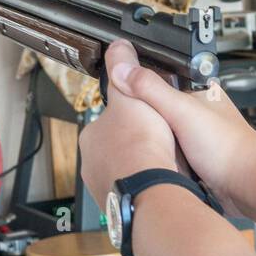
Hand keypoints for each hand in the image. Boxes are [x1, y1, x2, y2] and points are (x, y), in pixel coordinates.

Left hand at [78, 41, 177, 203]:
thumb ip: (125, 72)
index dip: (130, 117)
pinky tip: (163, 181)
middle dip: (137, 145)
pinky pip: (136, 191)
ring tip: (165, 162)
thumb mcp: (134, 97)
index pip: (108, 121)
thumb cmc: (141, 147)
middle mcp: (91, 164)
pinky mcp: (120, 208)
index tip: (146, 119)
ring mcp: (104, 188)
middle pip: (117, 148)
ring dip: (142, 167)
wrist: (151, 192)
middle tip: (160, 141)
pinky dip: (147, 187)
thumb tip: (118, 47)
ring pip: (126, 171)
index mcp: (90, 136)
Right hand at [107, 54, 255, 214]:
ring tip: (136, 143)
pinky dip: (161, 158)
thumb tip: (123, 69)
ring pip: (160, 133)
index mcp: (197, 90)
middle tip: (125, 123)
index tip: (118, 92)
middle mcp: (196, 112)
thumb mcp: (183, 110)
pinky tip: (153, 160)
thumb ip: (152, 89)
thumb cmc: (230, 147)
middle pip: (156, 108)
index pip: (159, 77)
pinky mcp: (193, 159)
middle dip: (143, 117)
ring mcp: (194, 137)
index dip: (137, 83)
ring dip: (152, 140)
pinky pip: (168, 155)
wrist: (247, 186)